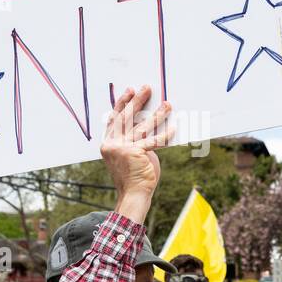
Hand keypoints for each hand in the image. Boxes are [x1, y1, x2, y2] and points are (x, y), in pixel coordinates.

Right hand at [100, 85, 173, 222]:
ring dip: (157, 114)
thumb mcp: (130, 153)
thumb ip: (134, 139)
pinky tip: (174, 127)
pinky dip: (166, 134)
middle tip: (147, 88)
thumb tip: (146, 123)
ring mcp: (122, 148)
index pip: (115, 118)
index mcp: (107, 143)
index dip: (122, 103)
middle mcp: (112, 144)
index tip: (129, 91)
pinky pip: (154, 140)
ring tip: (167, 104)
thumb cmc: (134, 175)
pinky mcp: (136, 153)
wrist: (134, 194)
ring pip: (142, 126)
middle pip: (126, 117)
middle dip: (138, 101)